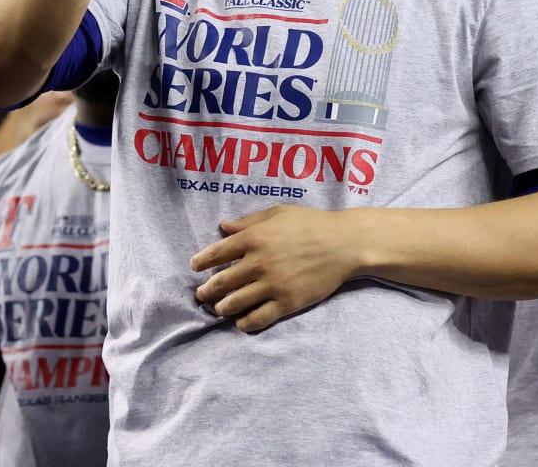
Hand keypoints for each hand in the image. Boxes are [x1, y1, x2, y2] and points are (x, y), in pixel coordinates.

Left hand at [190, 205, 358, 332]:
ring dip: (222, 308)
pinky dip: (244, 323)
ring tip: (219, 309)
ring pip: (234, 303)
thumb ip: (248, 221)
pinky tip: (241, 322)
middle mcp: (258, 262)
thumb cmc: (311, 223)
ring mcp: (272, 285)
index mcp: (254, 238)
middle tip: (201, 295)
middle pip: (221, 283)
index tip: (194, 267)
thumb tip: (223, 226)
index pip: (216, 253)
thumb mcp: (277, 213)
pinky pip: (257, 319)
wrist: (344, 244)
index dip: (201, 262)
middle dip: (206, 291)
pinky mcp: (287, 303)